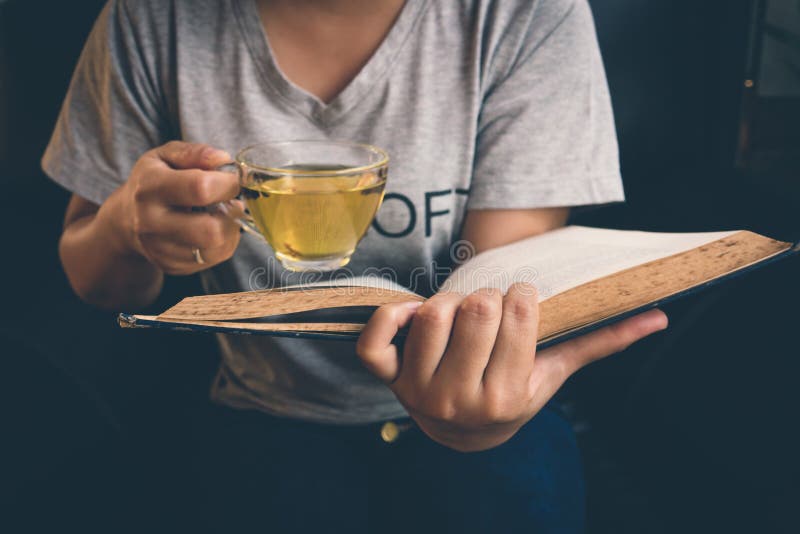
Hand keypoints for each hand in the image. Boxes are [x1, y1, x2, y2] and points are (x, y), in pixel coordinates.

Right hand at [102, 141, 241, 274]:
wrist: (126, 218)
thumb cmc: (153, 180)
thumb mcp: (166, 156)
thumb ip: (194, 153)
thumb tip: (222, 159)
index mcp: (149, 188)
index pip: (200, 188)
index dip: (227, 184)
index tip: (233, 180)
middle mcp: (150, 222)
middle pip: (210, 231)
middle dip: (231, 214)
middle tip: (231, 201)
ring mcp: (159, 249)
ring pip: (216, 248)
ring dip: (230, 229)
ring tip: (221, 214)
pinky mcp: (170, 265)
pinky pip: (214, 259)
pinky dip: (223, 243)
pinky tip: (214, 228)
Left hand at [356, 284, 667, 451]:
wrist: (462, 436)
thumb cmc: (513, 395)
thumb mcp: (553, 375)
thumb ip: (600, 343)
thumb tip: (658, 318)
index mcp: (505, 395)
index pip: (517, 311)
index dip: (521, 294)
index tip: (520, 300)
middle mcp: (458, 398)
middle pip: (473, 308)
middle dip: (486, 299)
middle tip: (489, 312)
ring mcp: (417, 390)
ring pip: (430, 313)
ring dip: (447, 302)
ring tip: (459, 317)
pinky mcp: (388, 380)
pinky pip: (374, 339)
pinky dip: (390, 316)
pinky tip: (412, 313)